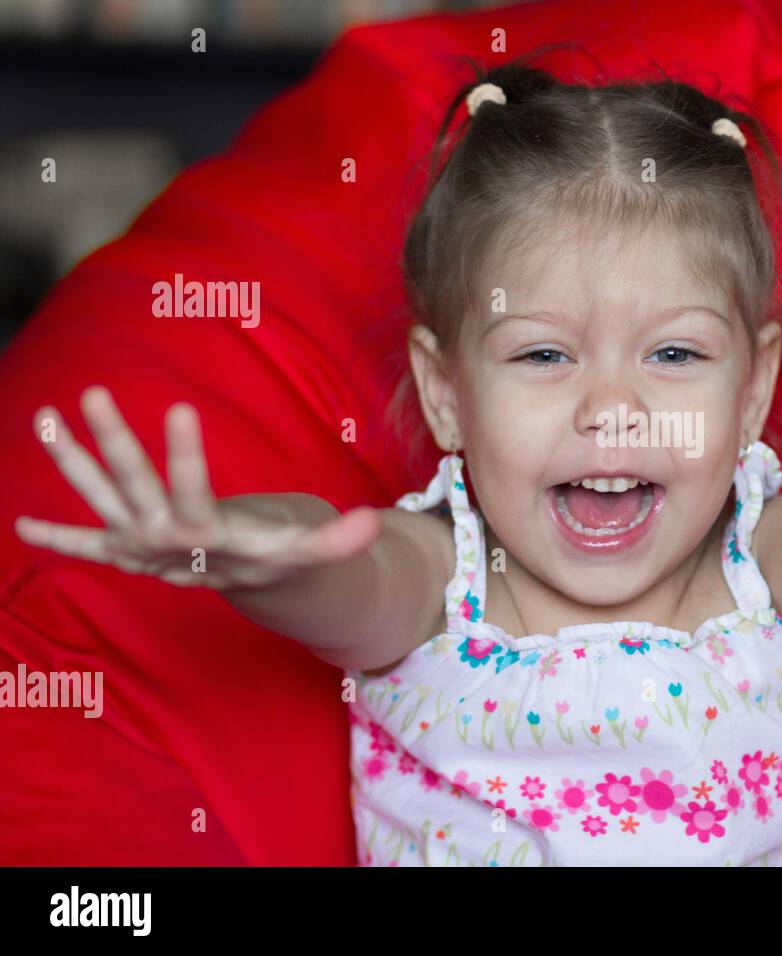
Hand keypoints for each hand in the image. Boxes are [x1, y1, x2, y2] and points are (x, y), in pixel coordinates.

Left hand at [14, 385, 381, 589]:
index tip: (182, 407)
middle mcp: (161, 539)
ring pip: (99, 498)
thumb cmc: (274, 556)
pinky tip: (22, 528)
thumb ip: (334, 540)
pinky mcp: (126, 547)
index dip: (185, 455)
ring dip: (69, 461)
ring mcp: (138, 542)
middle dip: (112, 441)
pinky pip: (86, 543)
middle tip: (93, 394)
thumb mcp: (302, 547)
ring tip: (44, 418)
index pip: (192, 492)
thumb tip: (370, 523)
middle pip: (132, 486)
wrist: (246, 587)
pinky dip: (57, 538)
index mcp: (204, 536)